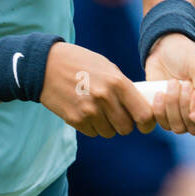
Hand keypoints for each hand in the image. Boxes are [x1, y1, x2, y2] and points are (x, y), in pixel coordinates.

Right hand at [40, 43, 156, 137]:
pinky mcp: (75, 119)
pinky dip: (91, 126)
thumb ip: (123, 87)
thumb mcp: (107, 68)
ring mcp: (89, 110)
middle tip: (116, 114)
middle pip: (126, 128)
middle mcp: (105, 98)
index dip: (147, 123)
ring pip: (109, 132)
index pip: (143, 114)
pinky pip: (92, 132)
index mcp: (117, 82)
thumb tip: (140, 107)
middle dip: (123, 124)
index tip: (144, 124)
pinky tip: (84, 110)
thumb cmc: (81, 63)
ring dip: (106, 125)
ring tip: (96, 108)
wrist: (47, 64)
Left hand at [144, 34, 194, 136]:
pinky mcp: (169, 114)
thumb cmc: (188, 55)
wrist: (164, 49)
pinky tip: (160, 93)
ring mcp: (186, 115)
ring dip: (172, 106)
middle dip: (185, 108)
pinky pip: (164, 125)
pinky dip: (160, 110)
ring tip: (172, 83)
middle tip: (184, 83)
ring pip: (179, 128)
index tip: (194, 113)